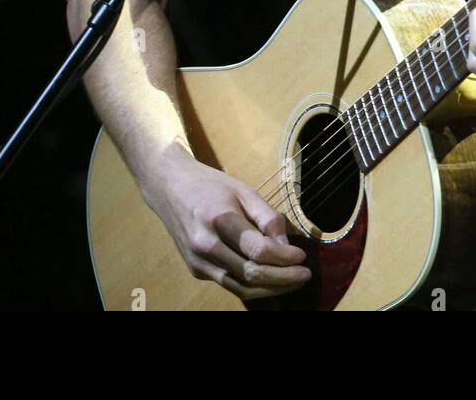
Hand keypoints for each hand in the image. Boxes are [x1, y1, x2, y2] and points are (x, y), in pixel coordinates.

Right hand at [140, 153, 311, 300]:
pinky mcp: (196, 270)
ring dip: (270, 289)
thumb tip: (286, 246)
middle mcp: (206, 245)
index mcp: (220, 220)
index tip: (302, 256)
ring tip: (293, 282)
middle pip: (251, 274)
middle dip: (283, 279)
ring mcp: (198, 261)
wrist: (170, 188)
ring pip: (240, 287)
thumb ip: (268, 218)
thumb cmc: (212, 186)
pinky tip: (271, 280)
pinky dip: (253, 287)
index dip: (285, 258)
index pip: (258, 251)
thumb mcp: (245, 191)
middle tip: (305, 275)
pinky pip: (230, 284)